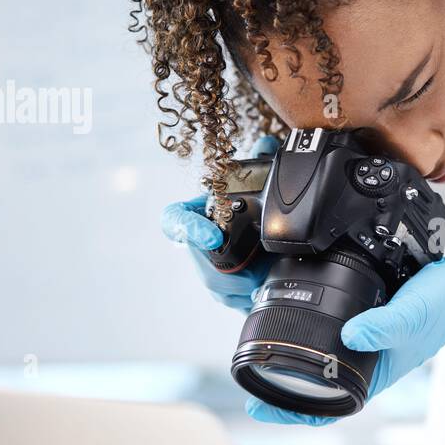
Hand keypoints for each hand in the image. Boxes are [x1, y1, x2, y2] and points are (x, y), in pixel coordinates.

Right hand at [160, 135, 277, 312]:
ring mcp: (206, 270)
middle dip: (235, 273)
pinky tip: (266, 295)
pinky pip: (230, 301)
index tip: (212, 237)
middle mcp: (196, 245)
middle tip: (259, 272)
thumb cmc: (241, 207)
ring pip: (219, 288)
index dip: (190, 229)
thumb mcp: (249, 185)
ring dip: (245, 288)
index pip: (176, 220)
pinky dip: (249, 299)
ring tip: (268, 280)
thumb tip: (267, 143)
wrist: (247, 236)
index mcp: (196, 214)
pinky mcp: (220, 291)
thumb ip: (259, 161)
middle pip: (206, 266)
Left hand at [243, 255, 444, 426]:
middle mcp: (365, 361)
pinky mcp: (363, 319)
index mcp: (375, 373)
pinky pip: (328, 332)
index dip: (292, 412)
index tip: (258, 405)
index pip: (327, 406)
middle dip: (279, 387)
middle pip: (315, 386)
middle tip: (245, 376)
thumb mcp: (413, 315)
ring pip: (318, 359)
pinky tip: (290, 314)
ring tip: (258, 348)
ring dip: (289, 359)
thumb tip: (349, 334)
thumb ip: (384, 325)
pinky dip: (306, 329)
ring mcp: (363, 341)